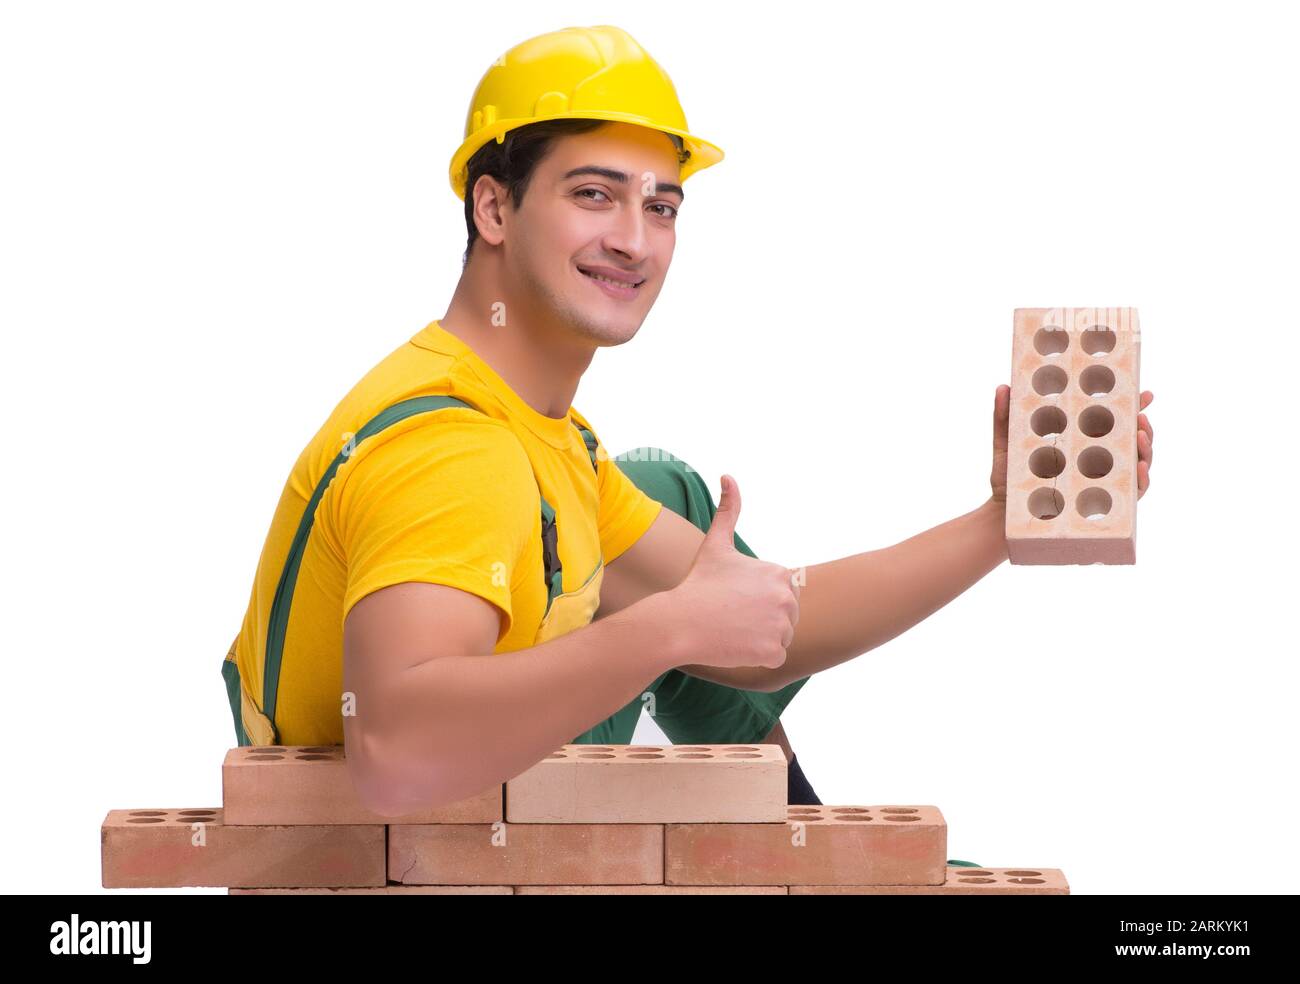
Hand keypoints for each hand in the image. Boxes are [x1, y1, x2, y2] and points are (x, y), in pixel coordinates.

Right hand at [670, 474, 799, 669]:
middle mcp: (787, 598)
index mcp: (780, 574)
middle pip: (784, 617)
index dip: (756, 600)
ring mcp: (781, 626)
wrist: (680, 621)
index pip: (780, 595)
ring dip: (759, 638)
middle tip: (731, 616)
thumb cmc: (698, 582)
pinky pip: (773, 657)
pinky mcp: (772, 652)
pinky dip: (756, 655)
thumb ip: (728, 510)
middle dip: (761, 620)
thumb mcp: (716, 544)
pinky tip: (735, 644)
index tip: (734, 598)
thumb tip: (728, 476)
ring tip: (732, 630)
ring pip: (779, 637)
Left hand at [989, 386, 1154, 502]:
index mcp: (1079, 443)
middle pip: (1131, 442)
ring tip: (1141, 435)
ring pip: (1136, 464)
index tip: (1144, 393)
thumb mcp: (1006, 446)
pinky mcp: (1102, 505)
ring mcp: (1101, 483)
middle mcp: (1095, 462)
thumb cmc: (1006, 482)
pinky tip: (1139, 468)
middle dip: (1144, 427)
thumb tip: (1004, 386)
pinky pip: (1131, 494)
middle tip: (1142, 416)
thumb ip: (1004, 417)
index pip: (1111, 422)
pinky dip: (1141, 481)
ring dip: (1146, 450)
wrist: (1003, 517)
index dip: (1131, 406)